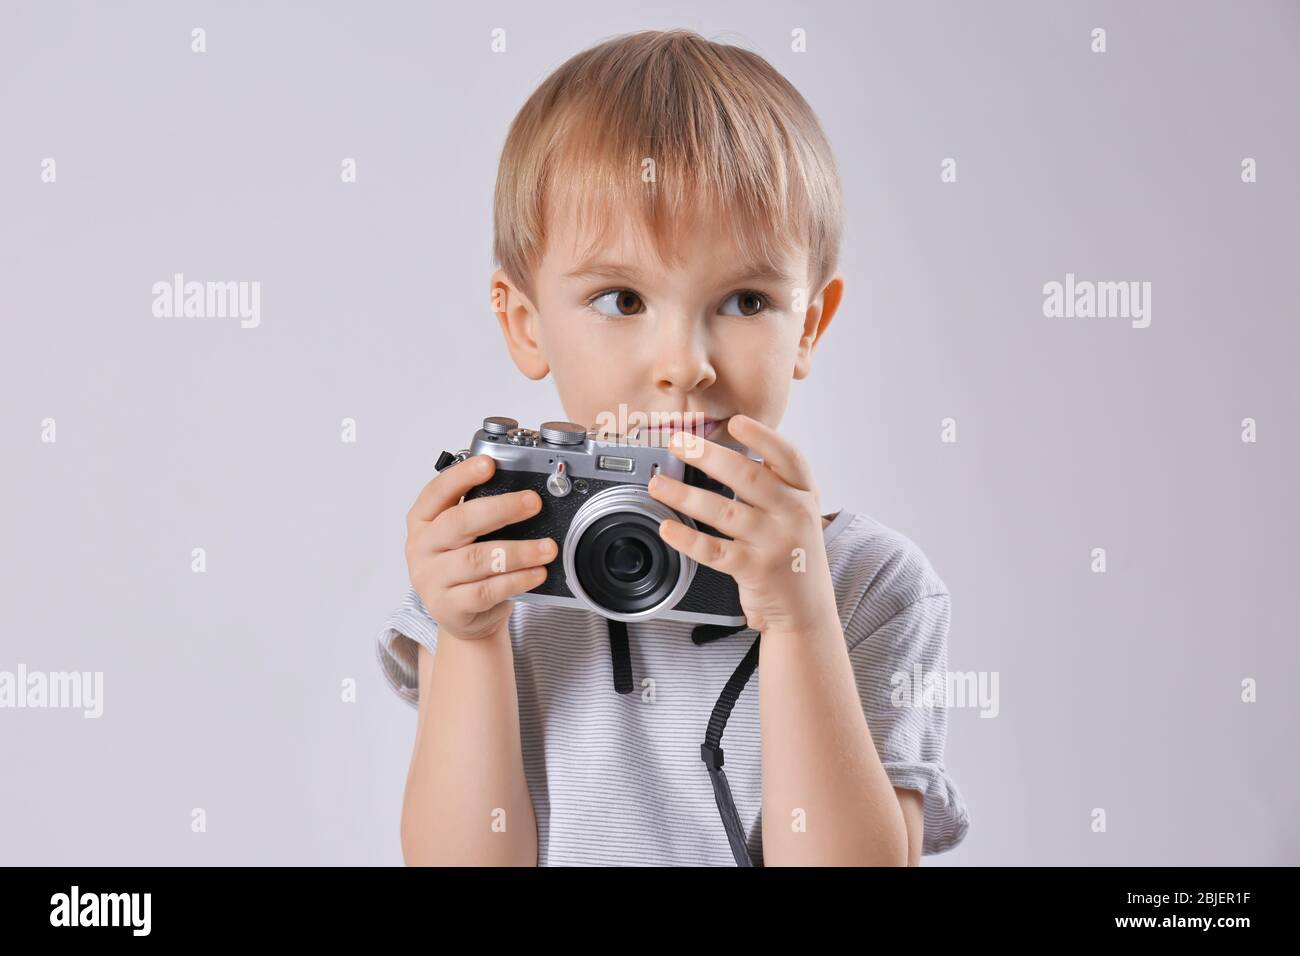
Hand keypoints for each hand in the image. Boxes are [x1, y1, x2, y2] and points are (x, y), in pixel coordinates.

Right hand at [404, 455, 557, 640]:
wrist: (461, 616)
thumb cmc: (465, 567)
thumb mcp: (463, 535)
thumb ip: (479, 512)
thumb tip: (520, 491)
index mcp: (422, 520)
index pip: (437, 491)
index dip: (462, 476)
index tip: (489, 464)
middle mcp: (421, 547)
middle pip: (459, 522)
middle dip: (500, 509)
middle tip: (533, 502)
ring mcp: (431, 579)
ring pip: (477, 559)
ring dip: (518, 551)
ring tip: (547, 548)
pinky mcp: (448, 606)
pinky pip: (486, 591)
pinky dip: (516, 580)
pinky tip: (537, 573)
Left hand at [646, 414, 838, 637]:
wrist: (805, 608)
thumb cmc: (792, 551)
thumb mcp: (797, 510)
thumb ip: (772, 481)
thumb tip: (721, 449)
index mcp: (804, 493)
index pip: (788, 457)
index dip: (762, 437)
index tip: (735, 422)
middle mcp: (793, 514)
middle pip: (748, 477)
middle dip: (707, 456)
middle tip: (677, 443)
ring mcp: (774, 543)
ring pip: (724, 512)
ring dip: (685, 495)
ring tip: (658, 484)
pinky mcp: (755, 570)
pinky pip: (715, 551)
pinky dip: (688, 539)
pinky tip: (667, 528)